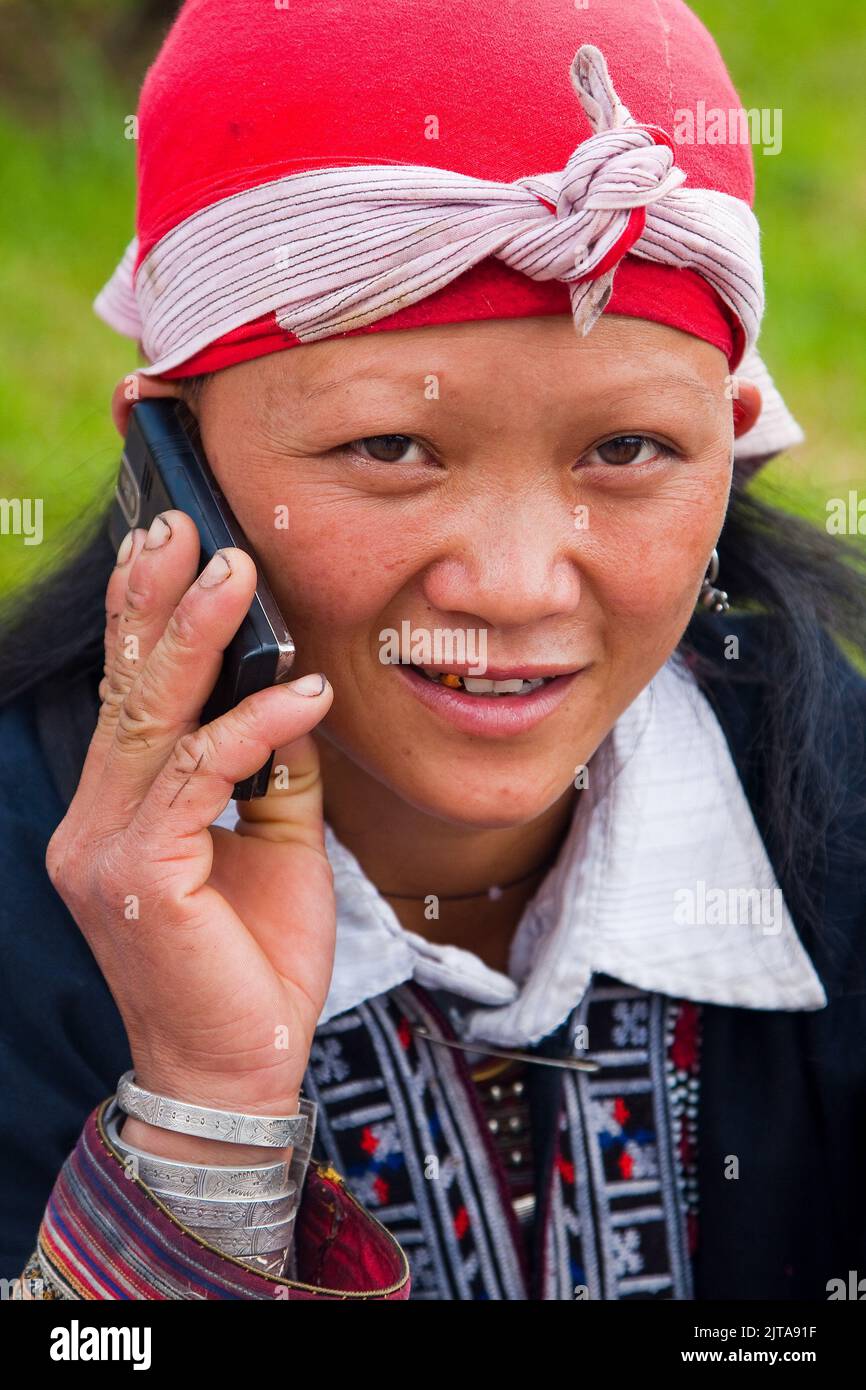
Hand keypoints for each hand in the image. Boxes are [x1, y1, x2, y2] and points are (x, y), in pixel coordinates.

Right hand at [45, 511, 335, 1162]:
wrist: (242, 1063)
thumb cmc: (255, 954)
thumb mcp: (274, 839)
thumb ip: (270, 766)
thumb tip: (291, 690)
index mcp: (122, 809)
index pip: (133, 696)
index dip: (147, 617)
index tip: (172, 545)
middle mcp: (97, 819)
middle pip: (129, 690)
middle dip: (158, 602)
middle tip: (191, 528)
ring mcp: (106, 847)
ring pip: (150, 717)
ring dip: (196, 637)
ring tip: (234, 574)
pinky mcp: (137, 875)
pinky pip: (199, 775)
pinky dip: (253, 727)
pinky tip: (303, 692)